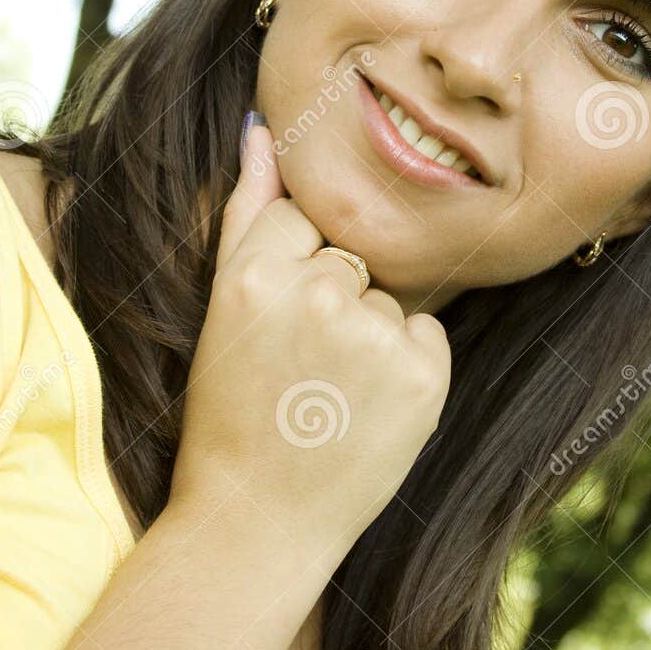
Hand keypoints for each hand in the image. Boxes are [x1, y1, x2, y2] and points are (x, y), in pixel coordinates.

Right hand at [166, 120, 451, 567]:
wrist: (258, 522)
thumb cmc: (232, 411)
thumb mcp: (223, 307)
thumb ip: (247, 210)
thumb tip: (263, 127)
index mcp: (254, 275)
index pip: (299, 219)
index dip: (288, 272)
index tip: (271, 327)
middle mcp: (317, 296)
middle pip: (350, 255)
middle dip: (333, 297)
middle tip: (298, 369)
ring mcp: (375, 337)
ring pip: (390, 295)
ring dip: (372, 333)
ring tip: (328, 394)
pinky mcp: (423, 375)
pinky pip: (426, 333)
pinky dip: (408, 365)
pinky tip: (368, 407)